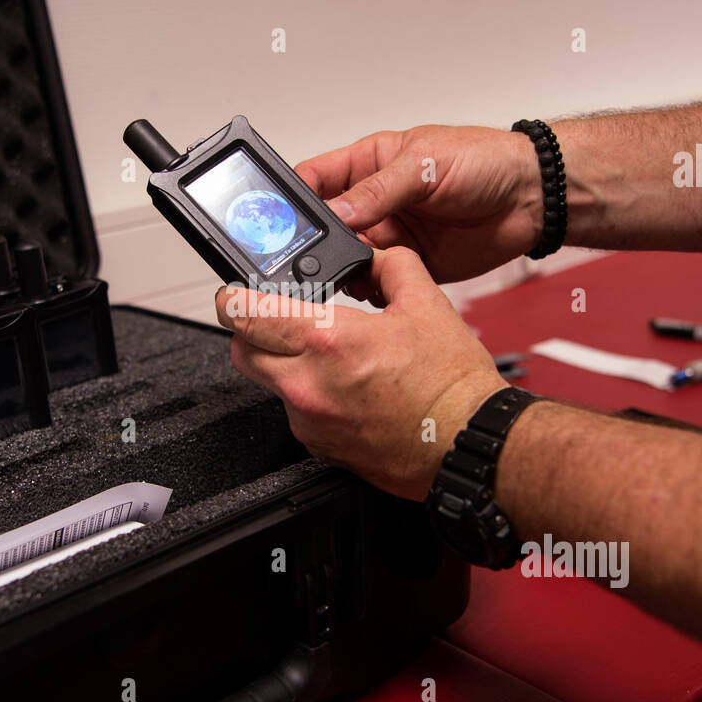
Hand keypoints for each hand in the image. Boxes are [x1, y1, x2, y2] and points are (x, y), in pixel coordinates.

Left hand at [214, 247, 506, 500]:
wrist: (468, 443)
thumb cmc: (451, 385)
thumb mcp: (427, 303)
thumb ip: (390, 265)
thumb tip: (371, 255)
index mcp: (327, 340)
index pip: (245, 314)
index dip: (233, 298)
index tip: (236, 294)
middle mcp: (308, 384)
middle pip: (240, 350)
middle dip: (250, 331)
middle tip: (273, 320)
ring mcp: (310, 420)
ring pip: (268, 383)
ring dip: (281, 364)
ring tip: (326, 357)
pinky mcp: (319, 446)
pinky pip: (295, 413)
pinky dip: (307, 397)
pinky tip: (345, 390)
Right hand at [295, 124, 543, 285]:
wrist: (533, 198)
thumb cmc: (486, 161)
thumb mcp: (425, 164)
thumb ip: (378, 190)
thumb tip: (337, 212)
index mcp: (369, 164)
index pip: (314, 180)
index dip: (291, 199)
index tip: (275, 220)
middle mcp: (374, 201)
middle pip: (324, 226)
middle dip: (313, 242)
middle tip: (308, 257)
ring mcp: (390, 234)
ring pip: (346, 258)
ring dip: (341, 268)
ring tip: (344, 273)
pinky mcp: (408, 264)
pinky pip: (375, 281)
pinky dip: (368, 289)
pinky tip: (371, 288)